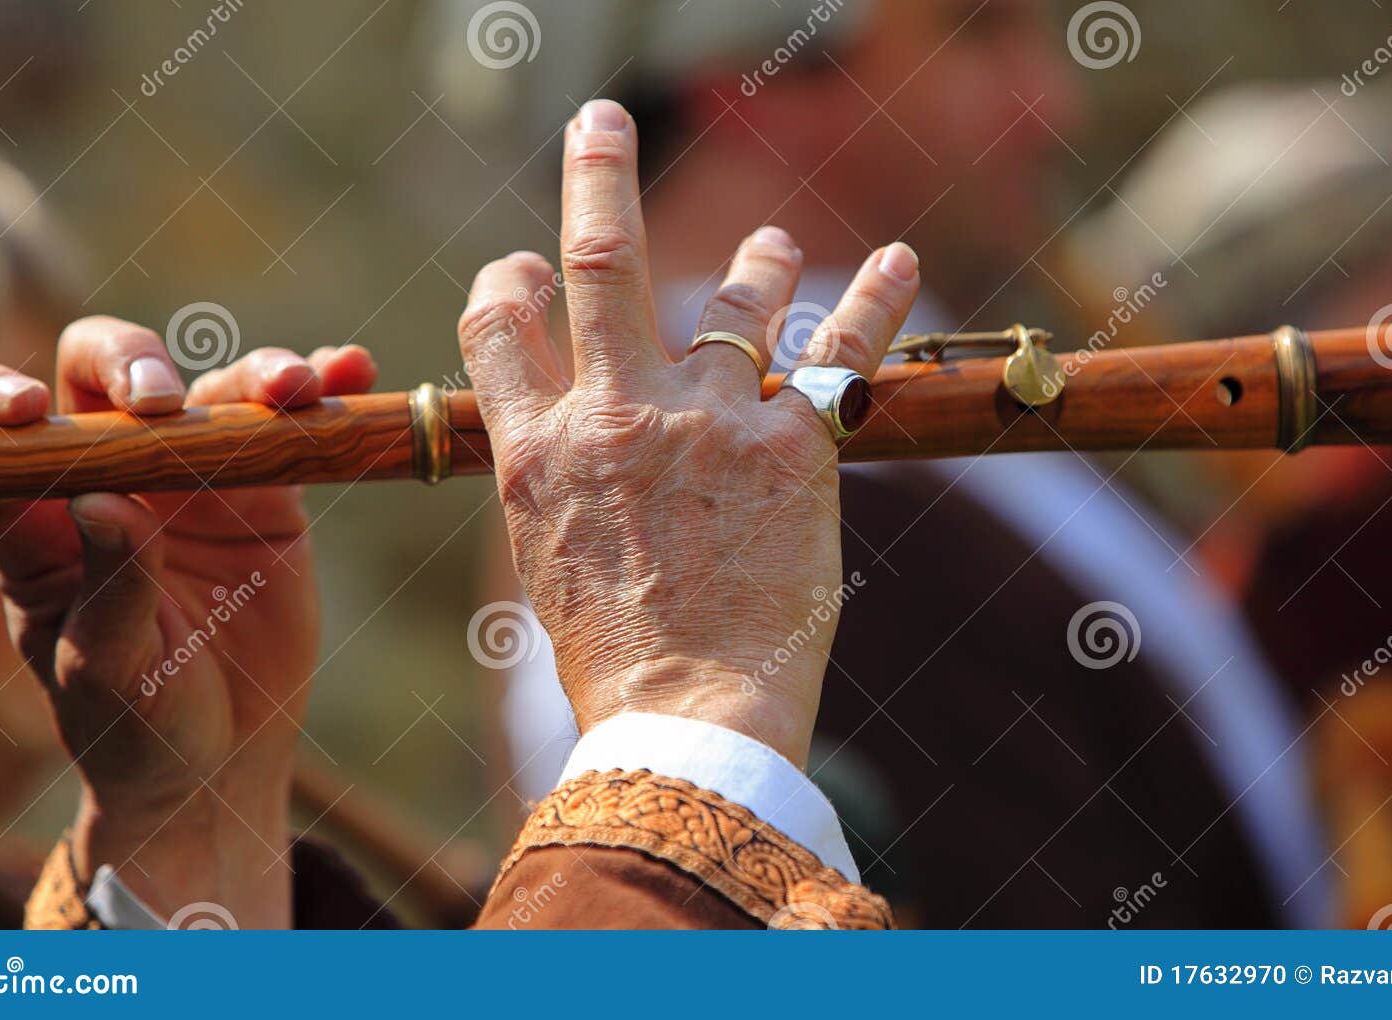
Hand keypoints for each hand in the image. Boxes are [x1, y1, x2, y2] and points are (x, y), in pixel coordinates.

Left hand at [0, 318, 375, 927]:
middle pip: (98, 376)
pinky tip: (349, 368)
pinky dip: (319, 387)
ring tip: (294, 388)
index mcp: (35, 523)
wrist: (219, 764)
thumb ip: (108, 590)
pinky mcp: (264, 490)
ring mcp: (190, 477)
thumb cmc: (132, 729)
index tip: (27, 412)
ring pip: (209, 387)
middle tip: (165, 400)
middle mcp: (107, 480)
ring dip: (252, 372)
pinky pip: (287, 425)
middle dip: (130, 363)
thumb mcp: (107, 674)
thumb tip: (98, 503)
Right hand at [459, 100, 918, 767]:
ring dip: (751, 261)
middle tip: (600, 121)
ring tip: (767, 246)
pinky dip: (871, 299)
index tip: (526, 268)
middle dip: (596, 174)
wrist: (688, 719)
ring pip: (729, 299)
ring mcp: (708, 422)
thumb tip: (560, 436)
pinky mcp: (792, 449)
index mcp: (538, 449)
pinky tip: (892, 259)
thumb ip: (552, 478)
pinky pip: (837, 353)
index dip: (508, 281)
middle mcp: (617, 413)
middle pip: (598, 259)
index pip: (499, 323)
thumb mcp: (548, 559)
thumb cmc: (614, 659)